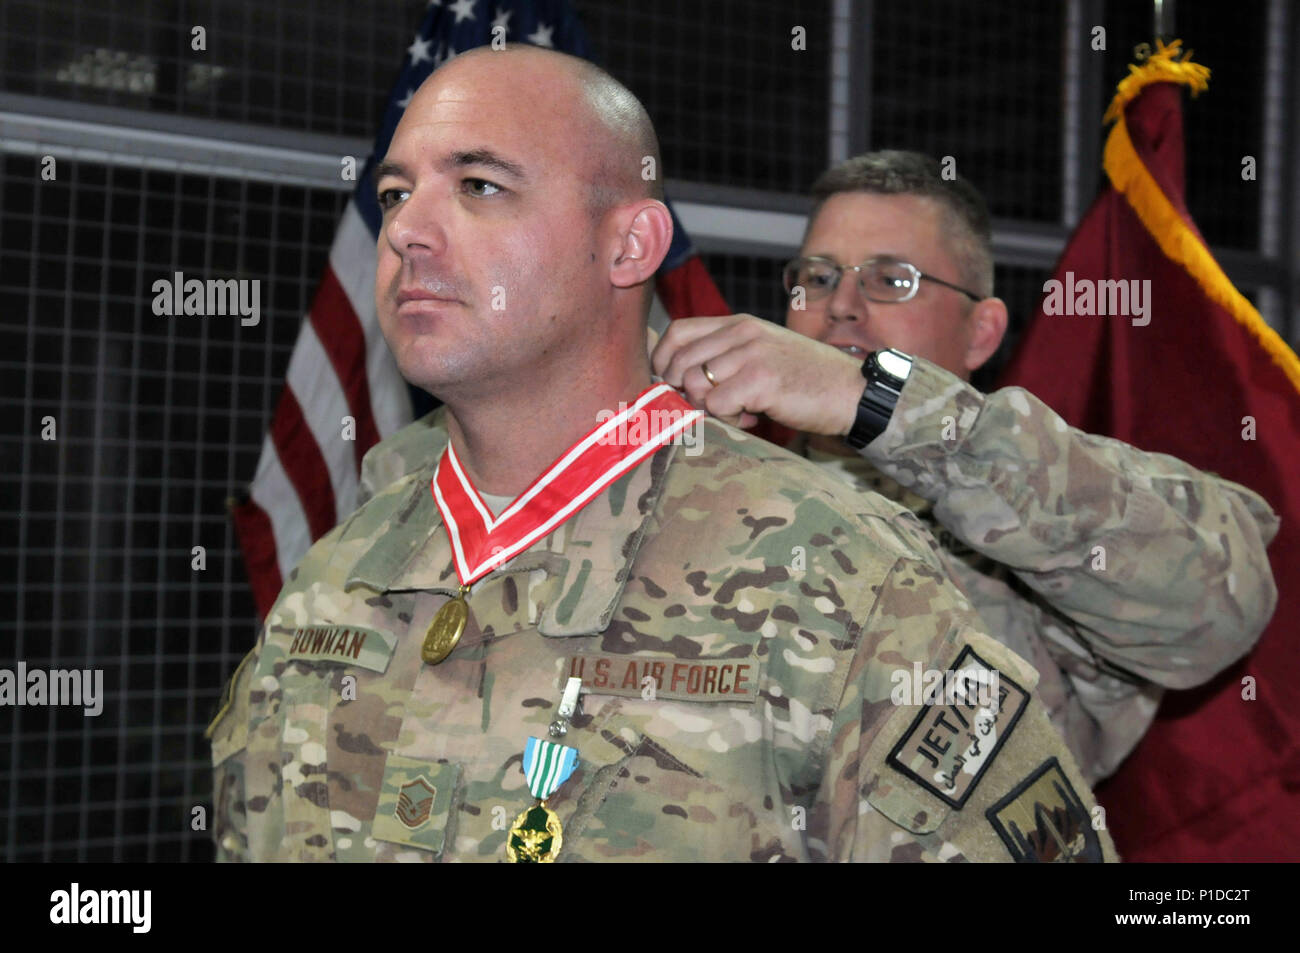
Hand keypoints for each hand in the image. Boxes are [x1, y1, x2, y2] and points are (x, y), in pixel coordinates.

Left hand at [651, 314, 864, 434]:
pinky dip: (729, 419)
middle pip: (681, 362)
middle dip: (685, 392)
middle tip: (712, 406)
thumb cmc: (806, 378)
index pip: (679, 331)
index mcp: (740, 323)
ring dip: (711, 408)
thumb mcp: (763, 352)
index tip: (670, 383)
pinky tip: (754, 417)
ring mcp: (751, 354)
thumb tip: (682, 381)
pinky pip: (716, 405)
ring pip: (696, 386)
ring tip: (740, 410)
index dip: (663, 360)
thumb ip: (727, 357)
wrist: (852, 391)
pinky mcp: (760, 380)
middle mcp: (743, 332)